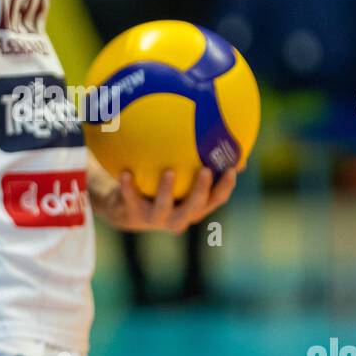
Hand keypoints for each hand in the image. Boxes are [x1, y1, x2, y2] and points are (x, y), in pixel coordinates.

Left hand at [95, 165, 237, 233]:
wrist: (124, 208)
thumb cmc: (158, 187)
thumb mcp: (179, 176)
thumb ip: (197, 161)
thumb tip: (220, 137)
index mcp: (193, 208)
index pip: (215, 200)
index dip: (225, 187)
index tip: (232, 169)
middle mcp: (178, 217)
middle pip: (194, 208)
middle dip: (201, 191)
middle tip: (205, 170)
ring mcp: (155, 218)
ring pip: (164, 208)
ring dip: (167, 191)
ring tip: (169, 172)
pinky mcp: (132, 215)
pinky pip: (130, 199)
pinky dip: (128, 187)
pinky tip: (126, 172)